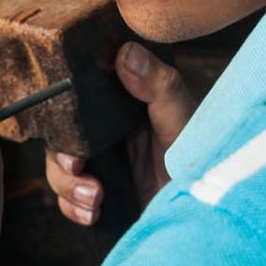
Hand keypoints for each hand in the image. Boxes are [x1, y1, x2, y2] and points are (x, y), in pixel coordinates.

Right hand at [46, 42, 196, 225]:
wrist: (206, 214)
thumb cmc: (202, 161)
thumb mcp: (181, 119)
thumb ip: (158, 85)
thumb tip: (126, 52)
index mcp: (125, 106)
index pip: (80, 99)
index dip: (65, 109)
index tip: (68, 122)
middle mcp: (109, 135)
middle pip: (62, 138)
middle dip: (62, 158)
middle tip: (77, 166)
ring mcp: (104, 167)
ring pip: (59, 170)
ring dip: (67, 186)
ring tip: (95, 198)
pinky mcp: (102, 197)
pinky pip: (68, 201)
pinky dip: (74, 208)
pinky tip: (95, 212)